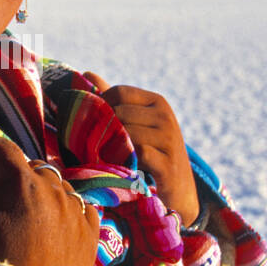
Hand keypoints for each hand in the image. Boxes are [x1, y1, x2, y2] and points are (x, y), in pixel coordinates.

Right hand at [0, 134, 99, 265]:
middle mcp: (51, 187)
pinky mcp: (91, 231)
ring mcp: (74, 209)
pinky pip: (81, 207)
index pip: (3, 149)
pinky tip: (56, 227)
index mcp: (18, 180)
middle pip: (33, 167)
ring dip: (45, 192)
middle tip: (6, 197)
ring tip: (32, 216)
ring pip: (59, 186)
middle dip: (19, 175)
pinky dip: (68, 211)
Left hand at [82, 71, 199, 226]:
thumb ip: (112, 100)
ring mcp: (169, 139)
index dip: (100, 105)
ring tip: (102, 156)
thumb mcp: (135, 124)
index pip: (119, 92)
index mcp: (157, 102)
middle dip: (102, 128)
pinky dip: (122, 159)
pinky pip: (136, 153)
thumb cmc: (151, 154)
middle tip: (91, 144)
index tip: (91, 123)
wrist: (179, 191)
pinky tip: (117, 167)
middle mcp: (165, 116)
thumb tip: (86, 74)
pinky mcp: (167, 163)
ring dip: (109, 145)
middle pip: (119, 112)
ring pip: (126, 132)